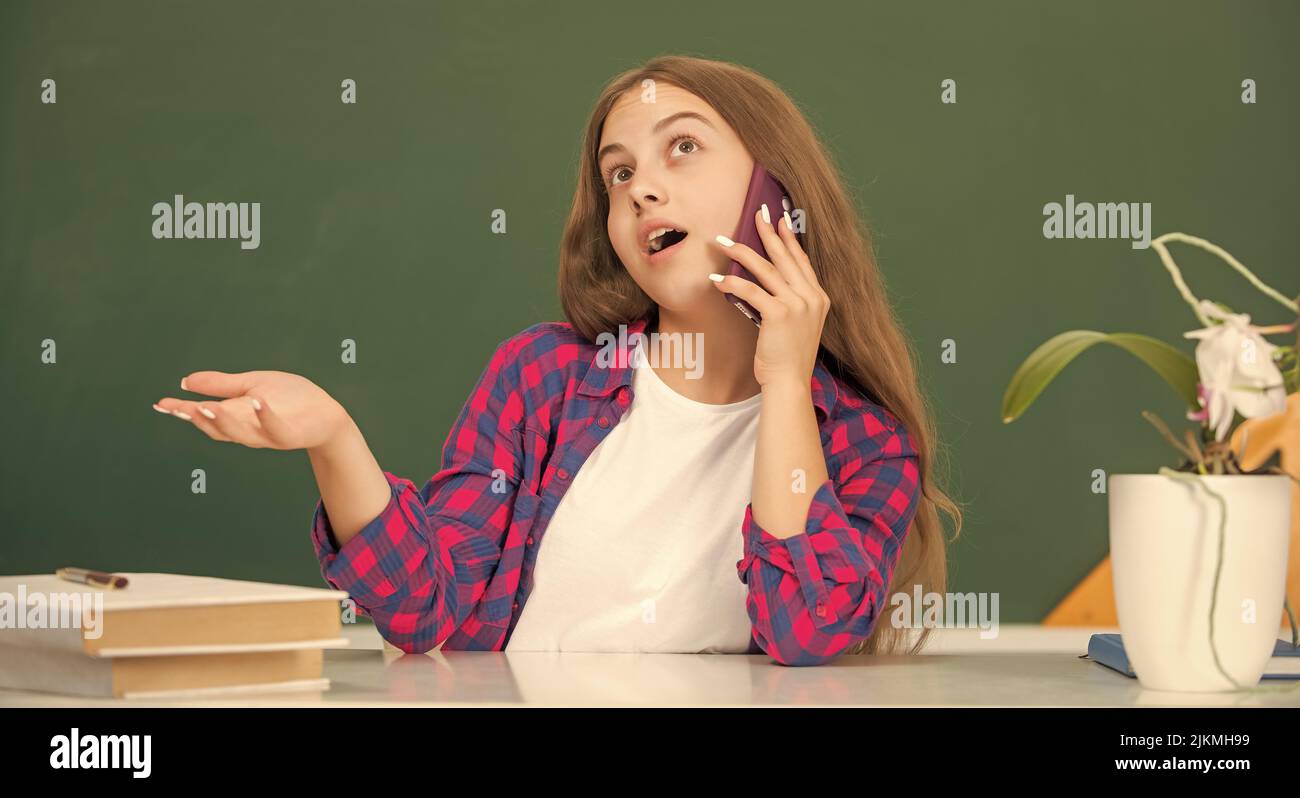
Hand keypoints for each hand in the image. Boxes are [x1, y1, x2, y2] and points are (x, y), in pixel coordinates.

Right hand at [153, 370, 350, 450]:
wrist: (326, 415)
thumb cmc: (290, 399)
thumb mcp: (251, 385)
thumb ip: (221, 386)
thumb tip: (185, 381)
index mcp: (236, 417)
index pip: (204, 415)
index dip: (182, 411)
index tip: (160, 403)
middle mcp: (247, 430)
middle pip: (217, 428)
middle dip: (197, 419)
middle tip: (179, 408)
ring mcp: (268, 434)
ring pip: (241, 433)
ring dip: (223, 421)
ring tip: (205, 408)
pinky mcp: (290, 434)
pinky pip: (275, 428)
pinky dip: (266, 416)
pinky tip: (257, 401)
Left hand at [709, 201, 829, 387]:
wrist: (790, 382)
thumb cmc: (788, 358)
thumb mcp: (797, 326)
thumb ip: (790, 303)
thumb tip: (765, 284)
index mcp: (819, 298)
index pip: (802, 261)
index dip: (791, 239)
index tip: (782, 220)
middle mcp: (811, 297)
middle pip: (786, 257)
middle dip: (769, 233)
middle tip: (758, 213)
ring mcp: (798, 305)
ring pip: (766, 269)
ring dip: (743, 252)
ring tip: (725, 240)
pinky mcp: (779, 314)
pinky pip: (751, 291)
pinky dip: (733, 283)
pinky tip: (718, 278)